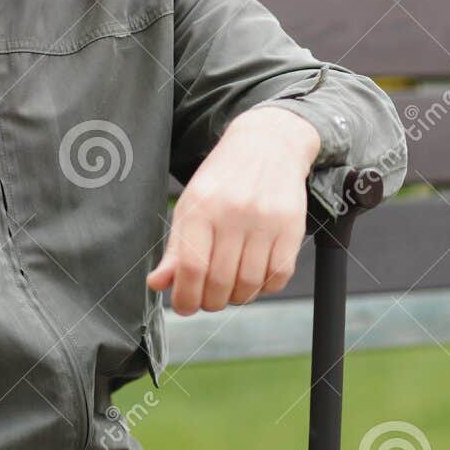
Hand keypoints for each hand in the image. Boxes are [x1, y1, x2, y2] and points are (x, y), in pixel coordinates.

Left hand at [147, 105, 320, 315]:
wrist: (268, 144)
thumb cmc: (225, 178)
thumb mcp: (191, 205)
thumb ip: (176, 249)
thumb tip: (158, 284)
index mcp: (201, 207)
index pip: (191, 267)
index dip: (186, 298)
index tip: (185, 306)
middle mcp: (234, 212)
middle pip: (219, 282)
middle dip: (210, 301)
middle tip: (208, 299)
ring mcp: (265, 220)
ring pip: (249, 284)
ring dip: (237, 298)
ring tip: (231, 289)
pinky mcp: (292, 227)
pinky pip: (278, 276)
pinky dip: (264, 288)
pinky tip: (255, 278)